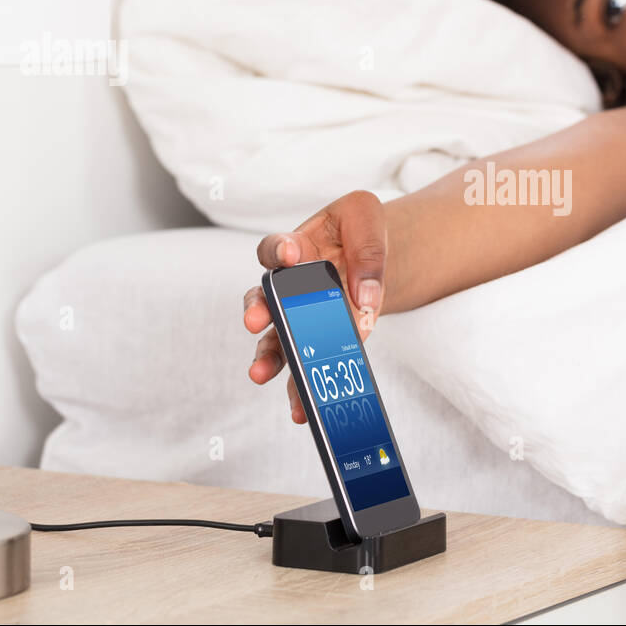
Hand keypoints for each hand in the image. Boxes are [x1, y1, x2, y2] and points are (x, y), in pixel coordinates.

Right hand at [243, 190, 387, 423]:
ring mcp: (302, 316)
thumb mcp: (366, 217)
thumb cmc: (360, 228)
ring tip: (260, 373)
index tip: (289, 255)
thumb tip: (365, 297)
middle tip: (254, 322)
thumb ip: (367, 250)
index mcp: (297, 246)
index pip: (277, 248)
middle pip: (264, 299)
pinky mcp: (321, 340)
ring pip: (277, 339)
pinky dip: (302, 387)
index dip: (279, 251)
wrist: (371, 254)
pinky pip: (307, 365)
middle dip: (258, 311)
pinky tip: (301, 407)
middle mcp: (290, 285)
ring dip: (268, 357)